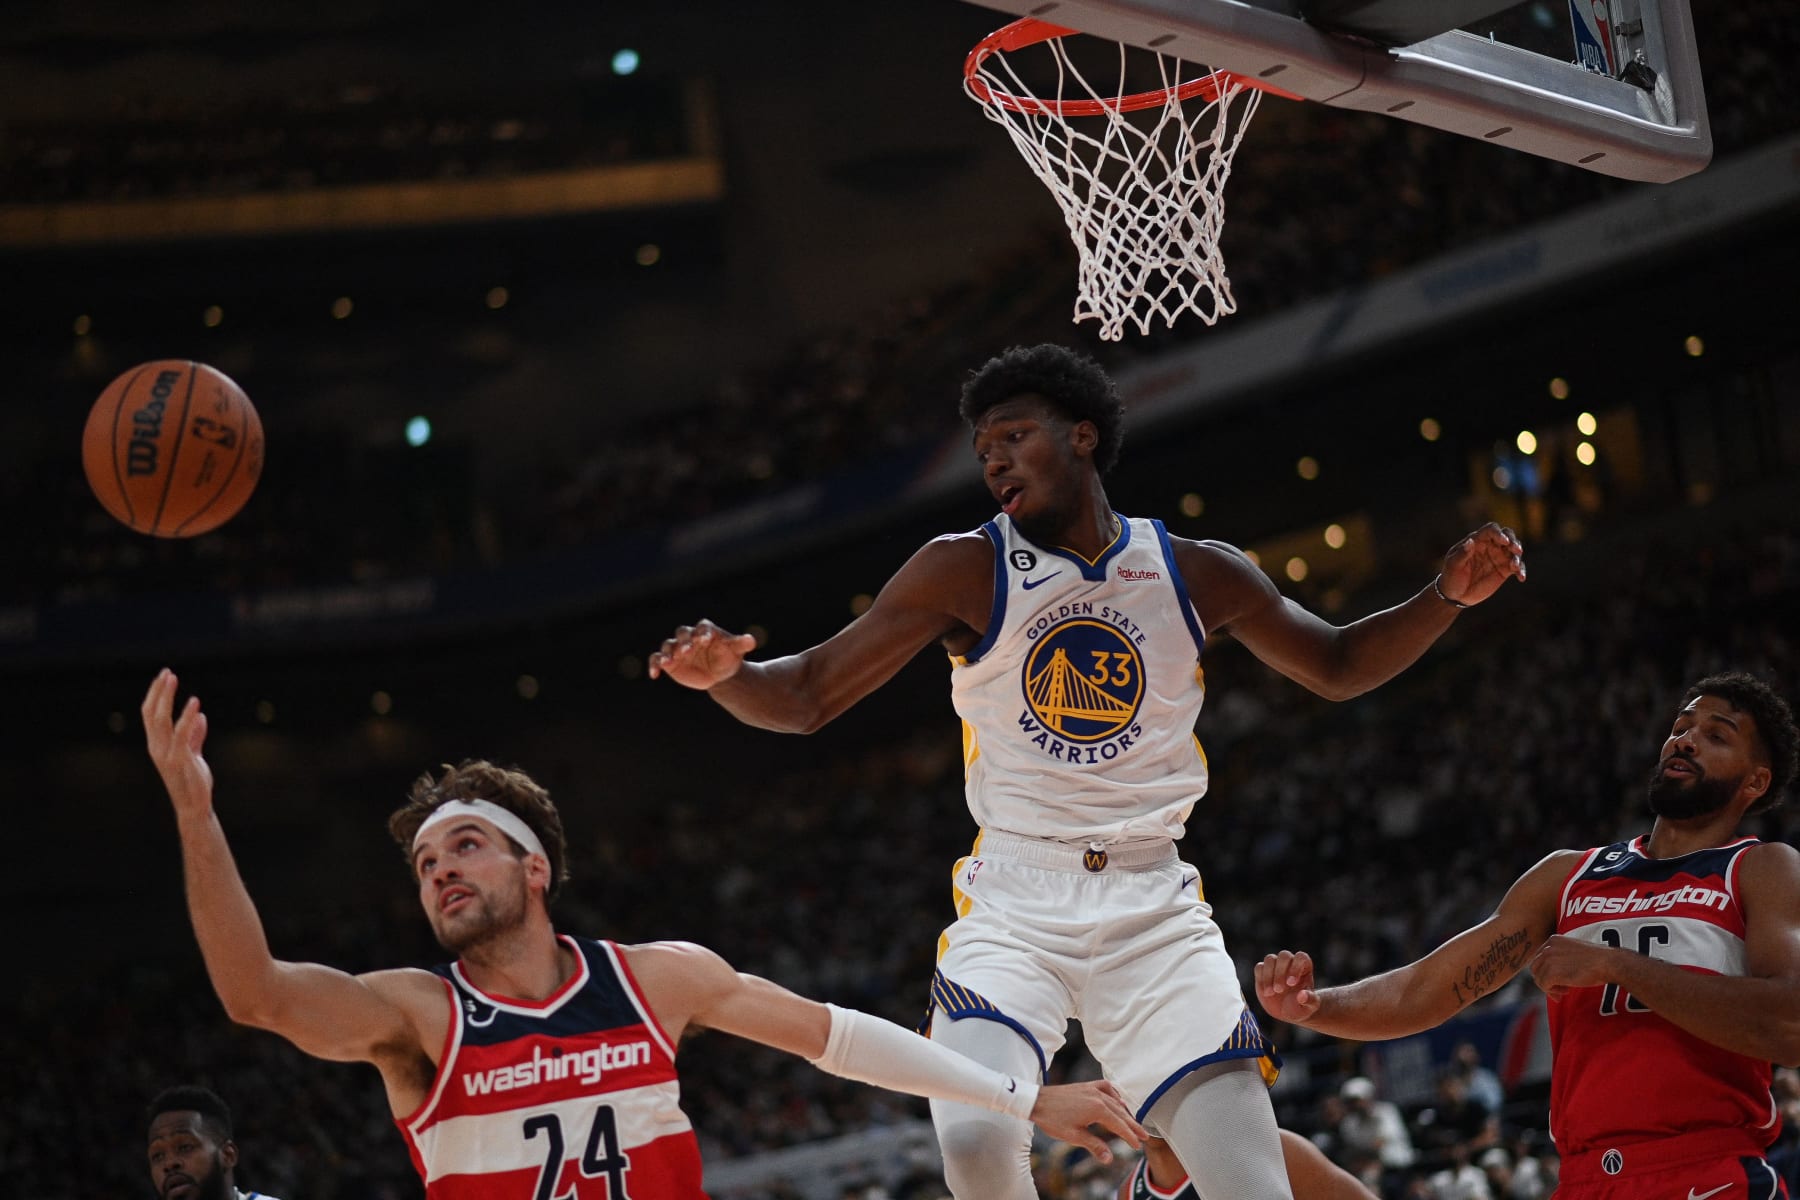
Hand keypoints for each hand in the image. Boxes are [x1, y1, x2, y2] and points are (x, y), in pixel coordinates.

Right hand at [141, 669, 213, 819]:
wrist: (194, 805)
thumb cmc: (193, 781)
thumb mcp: (193, 755)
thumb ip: (195, 737)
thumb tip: (200, 718)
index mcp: (157, 745)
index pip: (149, 715)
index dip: (155, 696)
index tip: (164, 677)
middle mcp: (157, 747)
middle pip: (151, 714)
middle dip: (158, 692)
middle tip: (167, 672)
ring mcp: (166, 754)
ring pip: (161, 720)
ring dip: (166, 697)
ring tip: (173, 679)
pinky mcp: (180, 760)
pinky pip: (181, 734)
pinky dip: (186, 717)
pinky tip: (194, 704)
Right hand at [647, 619, 758, 688]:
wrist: (719, 674)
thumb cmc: (728, 658)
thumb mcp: (736, 651)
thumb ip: (741, 644)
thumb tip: (751, 640)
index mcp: (706, 631)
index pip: (702, 628)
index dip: (703, 632)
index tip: (705, 639)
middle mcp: (689, 637)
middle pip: (682, 633)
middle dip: (684, 641)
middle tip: (688, 650)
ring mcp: (678, 648)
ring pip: (668, 645)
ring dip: (668, 652)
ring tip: (668, 662)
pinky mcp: (669, 660)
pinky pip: (657, 659)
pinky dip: (654, 664)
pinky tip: (654, 675)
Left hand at [1029, 1079, 1144, 1162]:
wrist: (1037, 1101)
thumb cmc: (1053, 1119)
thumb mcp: (1074, 1136)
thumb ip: (1094, 1145)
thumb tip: (1109, 1159)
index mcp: (1097, 1109)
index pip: (1119, 1125)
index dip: (1129, 1136)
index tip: (1137, 1146)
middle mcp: (1099, 1096)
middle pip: (1121, 1113)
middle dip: (1133, 1125)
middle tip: (1145, 1136)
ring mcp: (1093, 1089)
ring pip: (1115, 1101)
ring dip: (1126, 1112)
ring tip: (1133, 1122)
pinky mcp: (1086, 1086)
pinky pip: (1106, 1088)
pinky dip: (1114, 1095)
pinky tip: (1117, 1100)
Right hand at [1254, 950, 1321, 1024]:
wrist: (1287, 1012)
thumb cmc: (1301, 1007)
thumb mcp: (1310, 1007)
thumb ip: (1309, 1000)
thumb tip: (1302, 995)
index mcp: (1304, 967)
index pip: (1301, 957)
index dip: (1295, 967)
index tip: (1291, 984)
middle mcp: (1290, 963)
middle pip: (1284, 955)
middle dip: (1280, 972)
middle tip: (1279, 990)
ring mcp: (1276, 966)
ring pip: (1270, 959)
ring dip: (1268, 975)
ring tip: (1270, 993)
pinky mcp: (1263, 972)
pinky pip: (1259, 967)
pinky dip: (1261, 979)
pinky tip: (1266, 992)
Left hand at [1437, 522, 1525, 605]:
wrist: (1456, 595)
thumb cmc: (1451, 577)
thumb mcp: (1453, 565)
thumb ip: (1462, 554)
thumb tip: (1470, 541)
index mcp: (1476, 541)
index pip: (1490, 530)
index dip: (1499, 533)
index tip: (1504, 542)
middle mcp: (1490, 546)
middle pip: (1507, 535)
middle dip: (1513, 540)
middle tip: (1516, 549)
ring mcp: (1498, 557)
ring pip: (1514, 550)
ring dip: (1517, 556)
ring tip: (1514, 566)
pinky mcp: (1504, 570)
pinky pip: (1517, 567)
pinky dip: (1521, 570)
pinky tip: (1521, 577)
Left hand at [1528, 934, 1620, 999]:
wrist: (1609, 963)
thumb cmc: (1597, 960)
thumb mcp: (1574, 952)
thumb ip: (1560, 957)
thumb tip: (1548, 974)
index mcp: (1553, 940)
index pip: (1539, 958)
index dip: (1546, 970)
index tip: (1558, 979)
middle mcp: (1548, 947)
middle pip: (1535, 968)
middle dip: (1546, 979)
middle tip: (1560, 988)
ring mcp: (1548, 959)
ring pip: (1538, 978)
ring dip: (1549, 987)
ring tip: (1564, 990)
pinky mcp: (1552, 972)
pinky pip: (1543, 986)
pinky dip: (1552, 992)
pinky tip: (1564, 992)